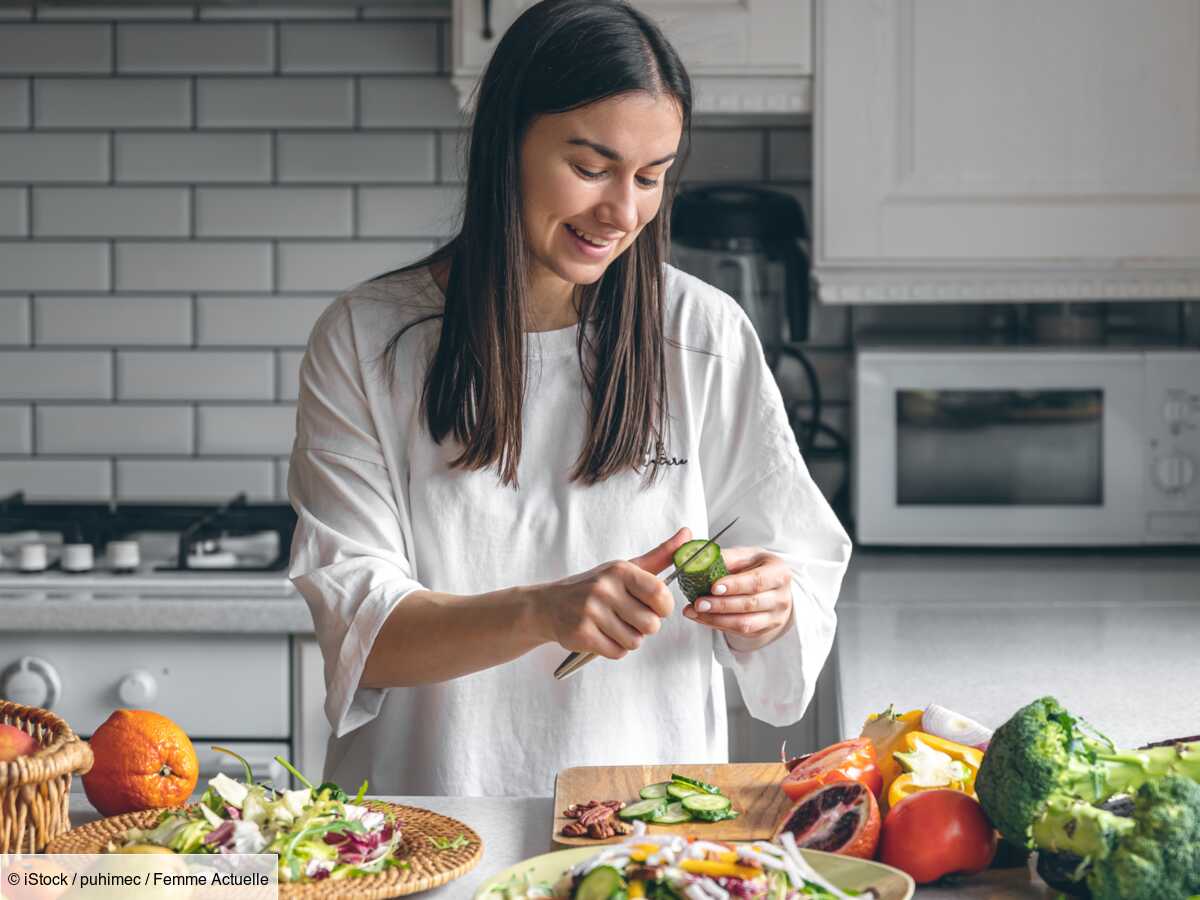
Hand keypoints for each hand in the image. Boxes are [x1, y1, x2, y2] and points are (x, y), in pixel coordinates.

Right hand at [539, 527, 691, 658]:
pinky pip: (617, 652)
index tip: (655, 607)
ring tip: (613, 626)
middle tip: (628, 616)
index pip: (660, 593)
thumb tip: (688, 535)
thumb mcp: (626, 569)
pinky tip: (602, 635)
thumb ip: (660, 555)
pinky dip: (614, 649)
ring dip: (629, 639)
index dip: (663, 607)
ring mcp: (591, 611)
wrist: (550, 605)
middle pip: (651, 624)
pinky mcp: (581, 633)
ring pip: (635, 641)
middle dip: (644, 626)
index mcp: (620, 570)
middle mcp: (604, 588)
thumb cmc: (595, 587)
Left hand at [682, 546, 792, 651]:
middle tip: (699, 602)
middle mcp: (780, 597)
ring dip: (716, 618)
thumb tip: (703, 559)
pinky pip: (738, 631)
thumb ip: (728, 558)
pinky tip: (701, 617)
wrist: (773, 588)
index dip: (735, 585)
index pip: (757, 581)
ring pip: (744, 623)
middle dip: (721, 605)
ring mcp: (774, 617)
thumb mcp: (748, 556)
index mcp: (779, 573)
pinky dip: (716, 624)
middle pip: (749, 604)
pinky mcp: (762, 630)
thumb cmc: (759, 568)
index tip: (714, 587)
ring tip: (695, 611)